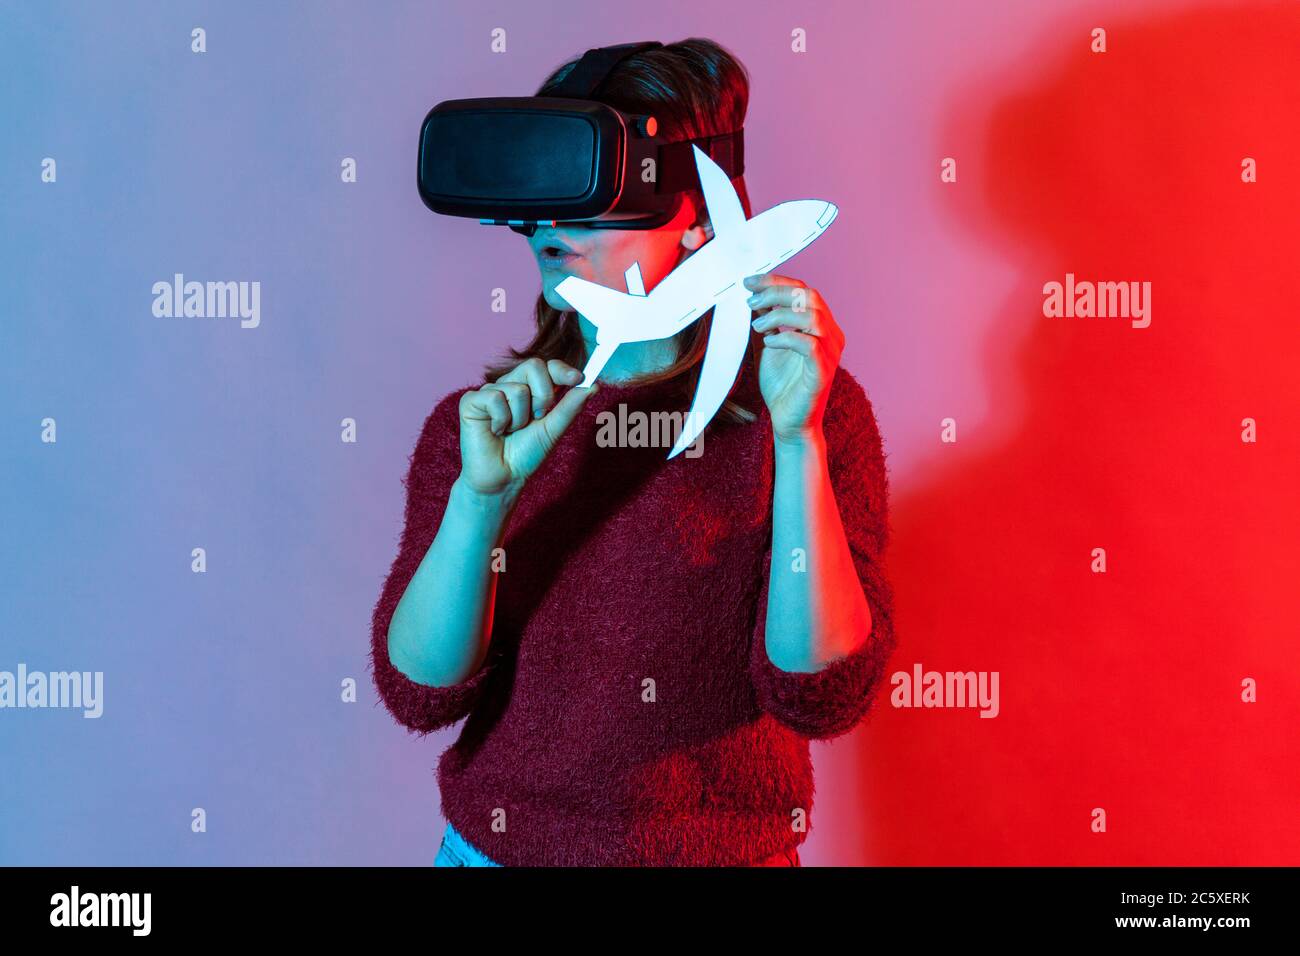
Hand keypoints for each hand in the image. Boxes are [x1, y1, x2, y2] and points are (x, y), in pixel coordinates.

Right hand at [458, 357, 596, 496]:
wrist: (504, 478)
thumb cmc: (526, 455)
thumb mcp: (553, 429)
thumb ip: (570, 407)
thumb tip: (593, 385)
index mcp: (531, 390)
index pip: (547, 367)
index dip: (562, 369)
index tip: (577, 378)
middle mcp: (510, 385)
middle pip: (533, 366)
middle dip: (543, 396)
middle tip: (536, 418)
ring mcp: (490, 391)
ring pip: (517, 388)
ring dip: (520, 417)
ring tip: (511, 431)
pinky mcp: (471, 401)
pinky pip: (495, 398)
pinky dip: (501, 420)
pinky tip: (495, 431)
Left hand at [745, 274, 844, 445]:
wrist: (789, 422)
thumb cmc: (782, 386)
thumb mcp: (769, 345)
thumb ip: (767, 322)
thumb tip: (755, 297)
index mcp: (821, 325)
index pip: (803, 290)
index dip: (776, 281)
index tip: (749, 282)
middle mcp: (831, 335)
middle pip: (809, 296)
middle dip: (776, 293)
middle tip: (750, 302)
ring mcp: (830, 353)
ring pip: (812, 316)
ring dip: (779, 315)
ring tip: (757, 326)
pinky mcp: (823, 372)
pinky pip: (809, 345)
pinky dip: (786, 338)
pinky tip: (769, 343)